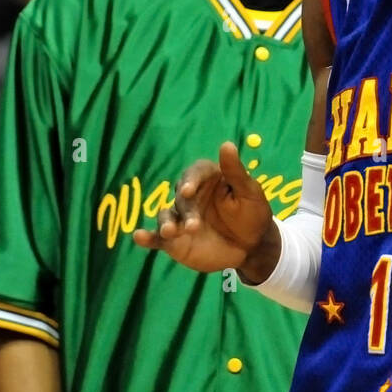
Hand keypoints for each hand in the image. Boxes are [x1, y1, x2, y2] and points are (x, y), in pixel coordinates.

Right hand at [133, 141, 276, 274]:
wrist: (252, 246)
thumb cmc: (253, 214)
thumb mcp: (249, 193)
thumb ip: (235, 172)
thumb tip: (227, 144)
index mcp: (207, 180)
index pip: (195, 173)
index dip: (190, 180)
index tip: (188, 190)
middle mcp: (190, 197)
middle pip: (181, 198)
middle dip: (186, 210)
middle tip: (195, 225)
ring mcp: (180, 218)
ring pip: (166, 216)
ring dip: (166, 223)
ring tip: (169, 232)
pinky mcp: (174, 240)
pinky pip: (157, 237)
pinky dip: (146, 237)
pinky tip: (138, 237)